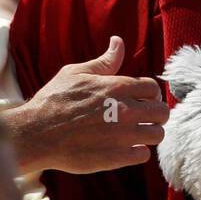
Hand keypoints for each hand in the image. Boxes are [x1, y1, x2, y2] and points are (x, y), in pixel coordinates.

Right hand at [13, 36, 167, 174]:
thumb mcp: (76, 72)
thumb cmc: (54, 99)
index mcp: (117, 87)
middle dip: (155, 113)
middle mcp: (125, 110)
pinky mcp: (117, 157)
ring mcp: (123, 136)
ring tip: (135, 133)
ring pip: (157, 134)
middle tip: (142, 116)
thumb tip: (118, 42)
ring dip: (148, 133)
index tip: (140, 98)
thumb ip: (104, 61)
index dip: (149, 93)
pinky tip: (124, 147)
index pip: (154, 88)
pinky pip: (144, 155)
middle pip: (162, 112)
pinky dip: (137, 151)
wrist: (38, 133)